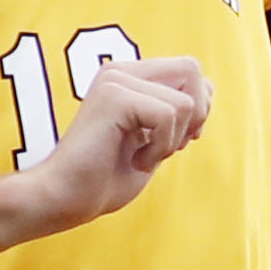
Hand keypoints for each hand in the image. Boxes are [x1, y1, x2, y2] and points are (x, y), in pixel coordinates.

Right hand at [22, 56, 209, 229]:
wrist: (63, 199)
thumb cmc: (104, 179)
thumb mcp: (153, 140)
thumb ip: (175, 114)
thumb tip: (207, 91)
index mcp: (129, 78)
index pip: (190, 72)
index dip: (197, 108)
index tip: (172, 140)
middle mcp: (120, 71)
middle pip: (192, 70)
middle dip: (194, 116)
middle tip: (163, 146)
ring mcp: (115, 80)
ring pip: (186, 101)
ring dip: (173, 140)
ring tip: (140, 156)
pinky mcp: (114, 96)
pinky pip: (169, 115)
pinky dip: (161, 148)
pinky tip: (135, 160)